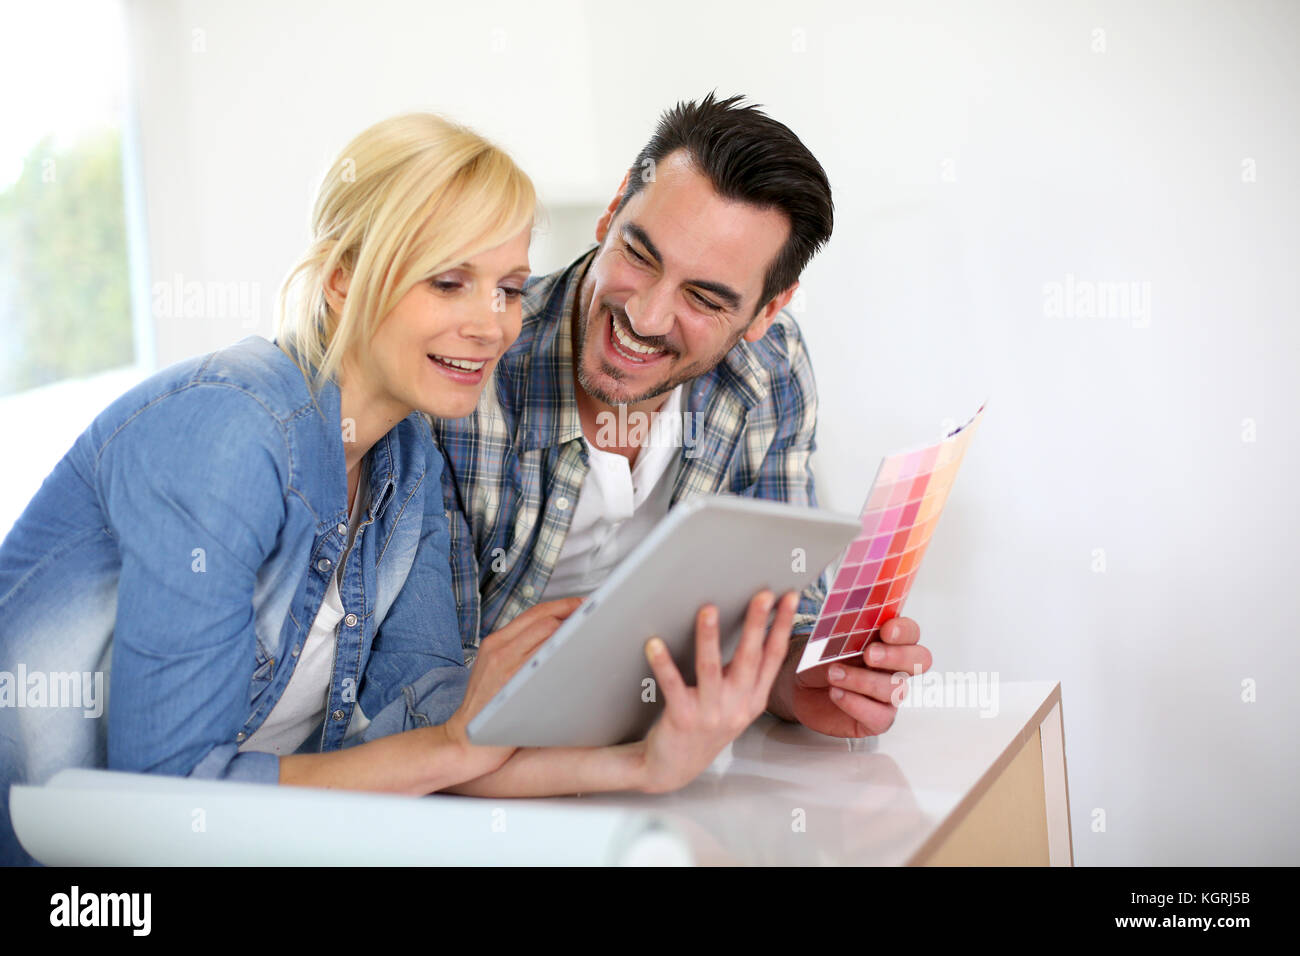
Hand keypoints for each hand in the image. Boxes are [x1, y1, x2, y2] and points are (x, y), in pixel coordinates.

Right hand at [443, 596, 583, 775]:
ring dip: (572, 633)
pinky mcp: (515, 686)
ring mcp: (507, 667)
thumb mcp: (494, 670)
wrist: (464, 741)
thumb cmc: (484, 709)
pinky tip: (580, 659)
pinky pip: (546, 662)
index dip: (563, 605)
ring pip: (547, 636)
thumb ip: (518, 650)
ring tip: (591, 635)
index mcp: (496, 643)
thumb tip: (554, 637)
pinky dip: (564, 656)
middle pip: (543, 619)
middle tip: (594, 617)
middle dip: (572, 615)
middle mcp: (500, 650)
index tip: (582, 605)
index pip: (534, 613)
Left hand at [637, 589, 797, 793]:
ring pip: (711, 669)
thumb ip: (744, 673)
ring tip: (708, 610)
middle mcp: (737, 707)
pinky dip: (663, 663)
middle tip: (763, 594)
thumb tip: (750, 626)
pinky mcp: (682, 718)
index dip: (782, 626)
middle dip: (758, 624)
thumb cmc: (704, 726)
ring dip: (710, 638)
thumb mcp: (735, 704)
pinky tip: (655, 644)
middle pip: (750, 658)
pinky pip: (673, 686)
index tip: (790, 598)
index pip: (773, 657)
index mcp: (754, 700)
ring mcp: (710, 714)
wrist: (674, 768)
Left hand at [770, 616, 931, 737]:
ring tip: (833, 674)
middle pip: (920, 660)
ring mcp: (888, 695)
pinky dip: (856, 703)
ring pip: (895, 689)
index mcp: (888, 641)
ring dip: (863, 680)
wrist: (797, 683)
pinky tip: (836, 693)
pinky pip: (880, 716)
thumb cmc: (819, 656)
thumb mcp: (831, 635)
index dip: (905, 631)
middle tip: (869, 654)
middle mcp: (894, 667)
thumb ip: (850, 623)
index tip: (886, 630)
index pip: (912, 632)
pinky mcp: (876, 719)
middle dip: (896, 656)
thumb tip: (856, 602)